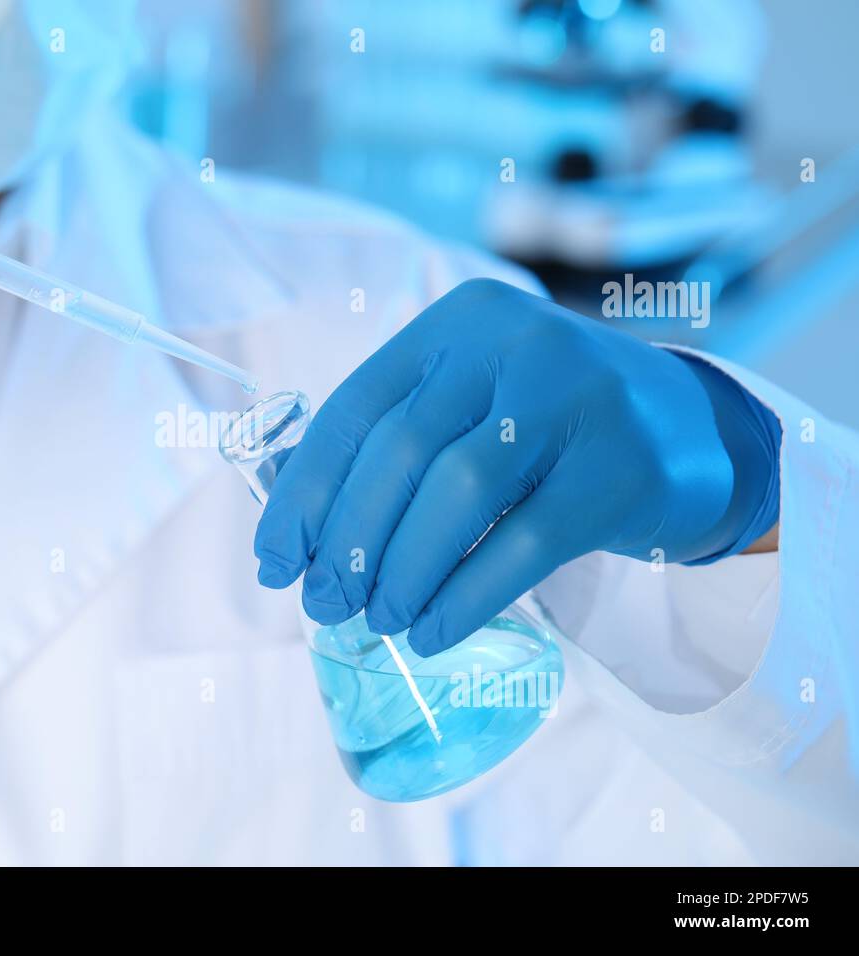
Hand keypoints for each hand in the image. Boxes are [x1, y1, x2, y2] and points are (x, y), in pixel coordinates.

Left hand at [254, 278, 780, 655]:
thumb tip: (295, 541)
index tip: (274, 560)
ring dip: (403, 571)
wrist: (688, 432)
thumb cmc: (546, 428)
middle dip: (347, 538)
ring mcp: (577, 399)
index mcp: (459, 324)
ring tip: (379, 619)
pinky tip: (432, 631)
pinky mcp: (622, 468)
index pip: (355, 408)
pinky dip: (466, 596)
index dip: (304, 492)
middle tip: (324, 602)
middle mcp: (516, 343)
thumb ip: (392, 448)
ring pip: (459, 493)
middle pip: (400, 450)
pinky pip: (524, 544)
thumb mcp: (470, 406)